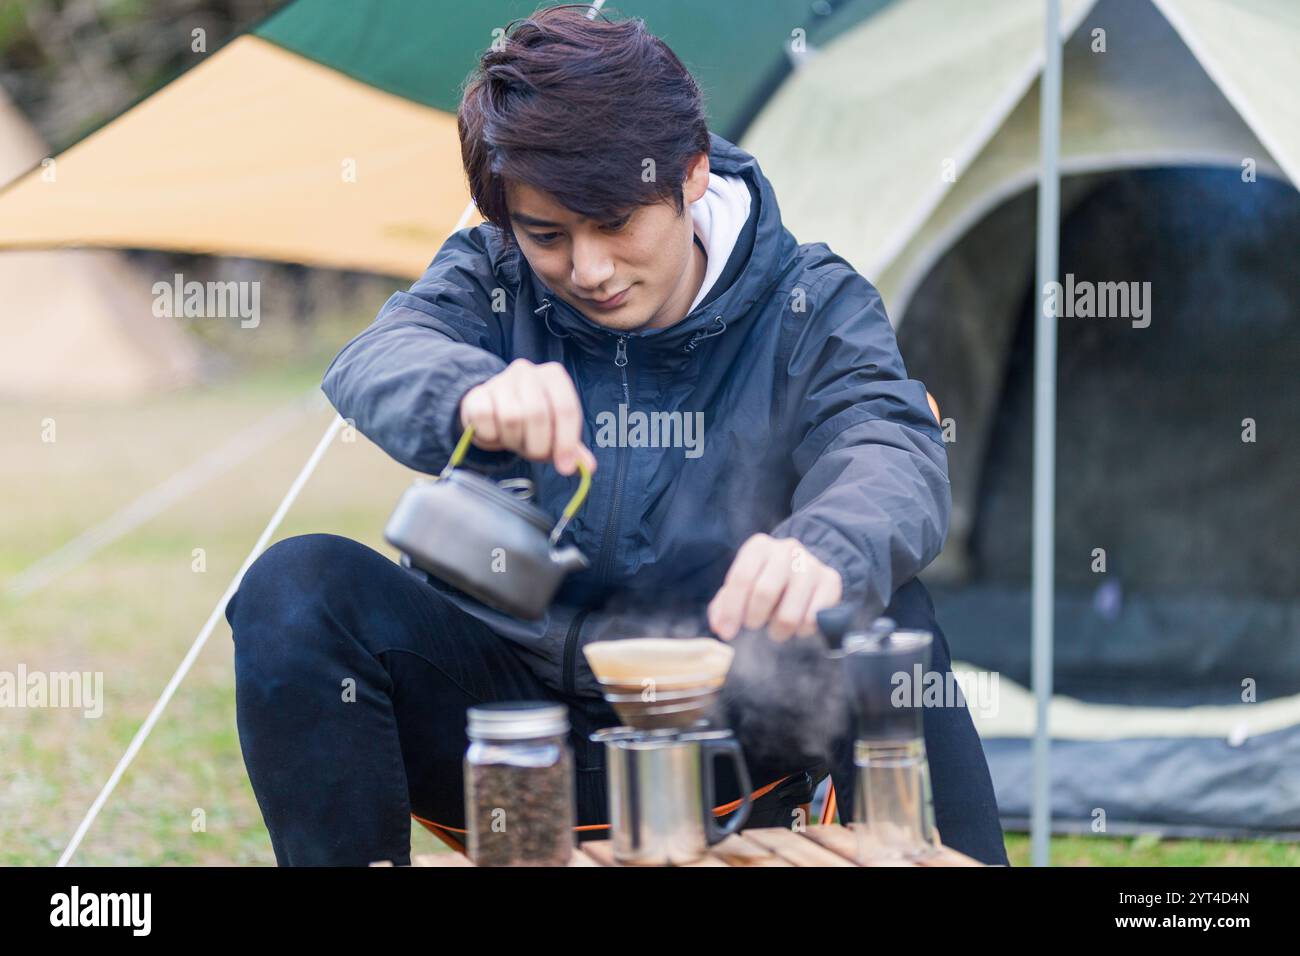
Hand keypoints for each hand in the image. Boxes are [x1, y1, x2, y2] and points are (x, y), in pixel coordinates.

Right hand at [459, 359, 595, 475]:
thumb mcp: (554, 433)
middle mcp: (528, 371)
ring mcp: (501, 380)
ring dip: (514, 440)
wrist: (491, 411)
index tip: (565, 467)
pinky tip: (496, 433)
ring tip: (515, 440)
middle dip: (538, 444)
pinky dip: (492, 436)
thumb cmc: (529, 422)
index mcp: (554, 376)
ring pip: (511, 418)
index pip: (566, 409)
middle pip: (538, 414)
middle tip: (534, 452)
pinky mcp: (477, 394)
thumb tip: (587, 467)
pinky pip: (486, 420)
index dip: (567, 442)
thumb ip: (571, 449)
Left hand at [707, 533, 842, 641]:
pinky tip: (798, 625)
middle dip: (754, 619)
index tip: (727, 633)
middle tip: (754, 626)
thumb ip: (725, 604)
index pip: (742, 578)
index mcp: (759, 546)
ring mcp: (811, 564)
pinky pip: (814, 619)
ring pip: (790, 613)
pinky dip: (802, 630)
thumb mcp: (743, 584)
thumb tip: (721, 627)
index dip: (731, 610)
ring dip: (778, 631)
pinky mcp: (831, 581)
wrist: (804, 568)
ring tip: (776, 629)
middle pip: (765, 592)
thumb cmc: (765, 579)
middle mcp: (786, 550)